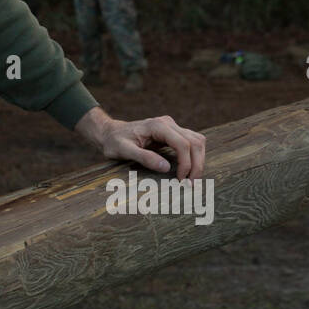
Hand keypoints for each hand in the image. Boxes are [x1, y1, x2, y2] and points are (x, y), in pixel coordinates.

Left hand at [74, 107, 206, 179]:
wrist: (110, 133)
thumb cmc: (114, 142)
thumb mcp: (124, 151)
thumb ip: (144, 158)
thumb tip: (166, 168)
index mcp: (157, 126)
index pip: (183, 144)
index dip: (186, 163)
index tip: (181, 180)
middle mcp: (168, 123)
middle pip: (195, 142)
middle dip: (196, 164)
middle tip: (191, 185)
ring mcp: (172, 126)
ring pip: (197, 141)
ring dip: (199, 160)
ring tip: (192, 180)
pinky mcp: (173, 132)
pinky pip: (192, 142)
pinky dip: (195, 156)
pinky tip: (189, 170)